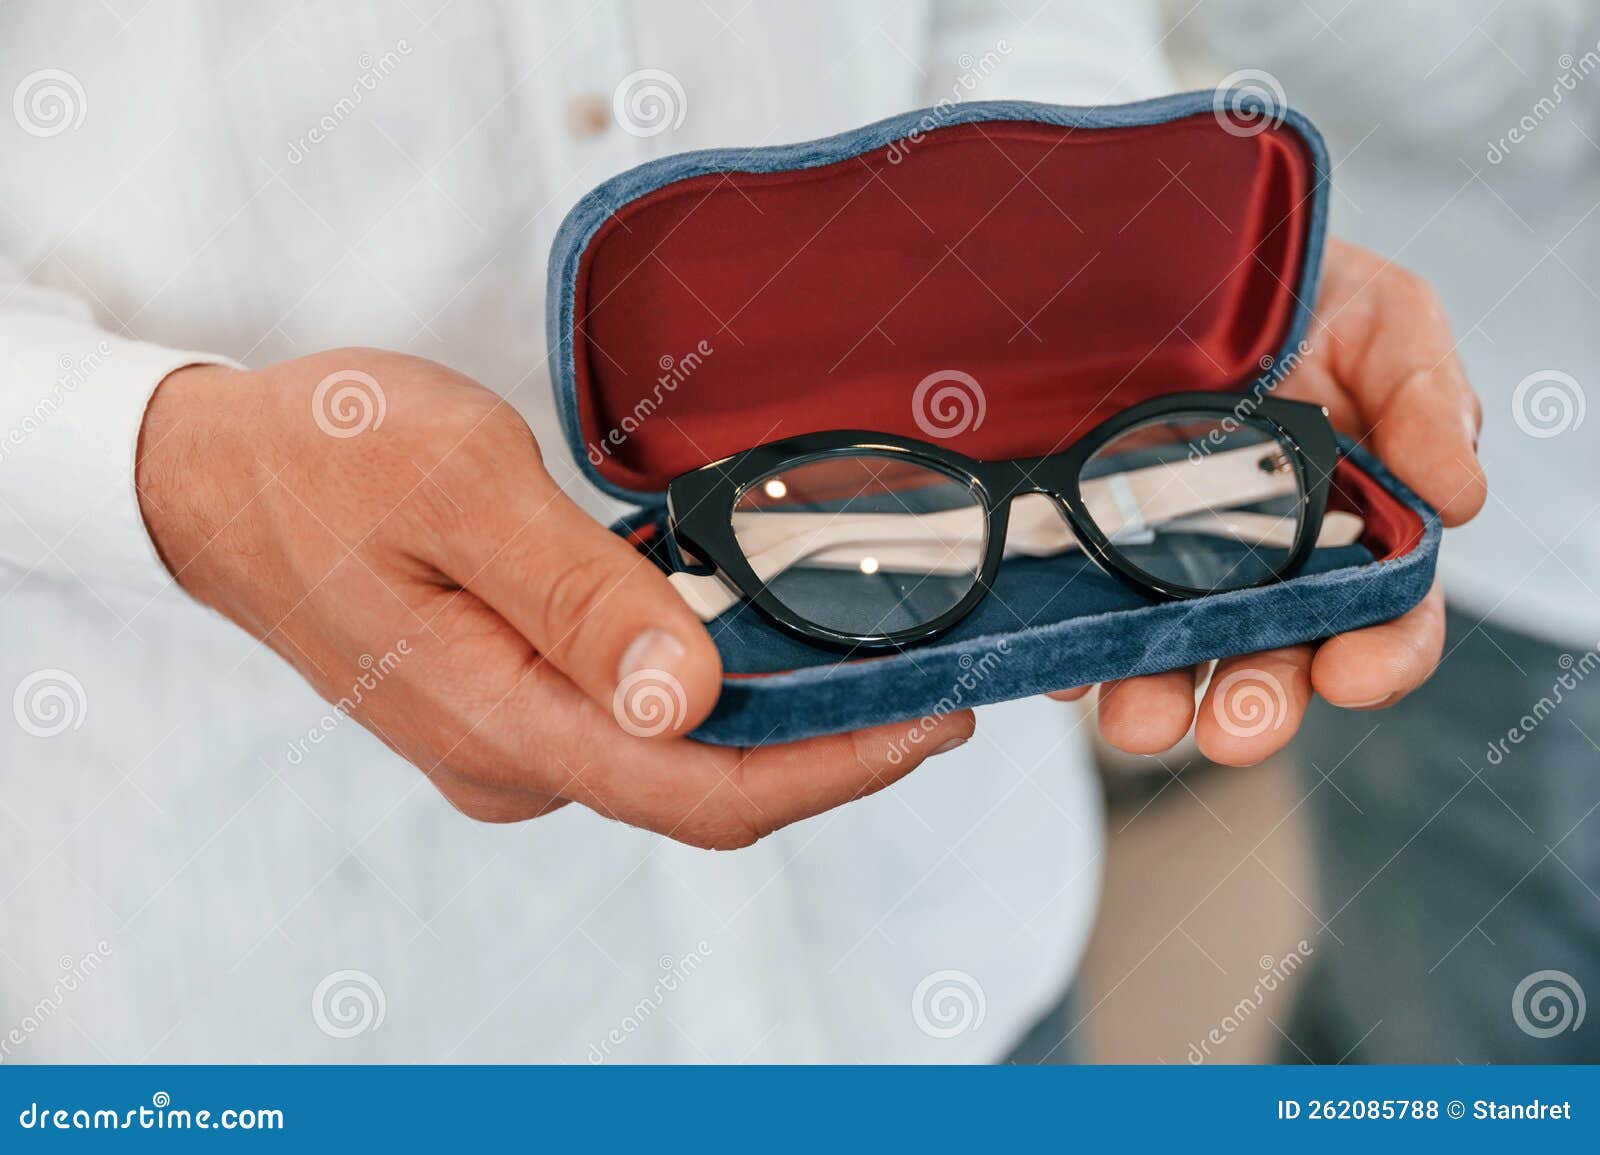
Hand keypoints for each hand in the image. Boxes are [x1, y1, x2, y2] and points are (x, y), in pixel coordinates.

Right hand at [136, 349, 972, 844]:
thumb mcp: (460, 488)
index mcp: (502, 719)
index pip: (702, 790)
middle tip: (934, 683)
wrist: (216, 477)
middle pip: (706, 787)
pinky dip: (717, 693)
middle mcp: (514, 757)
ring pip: (677, 759)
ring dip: (779, 721)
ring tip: (875, 660)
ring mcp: (510, 740)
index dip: (833, 770)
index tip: (930, 720)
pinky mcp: (509, 707)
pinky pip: (637, 724)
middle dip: (829, 750)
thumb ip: (577, 596)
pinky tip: (763, 639)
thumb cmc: (324, 460)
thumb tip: (689, 697)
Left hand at [1050, 238, 1487, 764]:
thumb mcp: (1380, 318)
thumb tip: (1463, 499)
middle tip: (1234, 732)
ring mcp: (1171, 560)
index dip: (1383, 657)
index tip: (1352, 676)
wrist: (1179, 253)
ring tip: (1136, 721)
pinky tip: (1062, 655)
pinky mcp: (1086, 545)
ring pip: (1172, 655)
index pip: (1386, 617)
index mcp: (1356, 529)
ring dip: (1159, 698)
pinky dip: (1071, 643)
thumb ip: (1428, 400)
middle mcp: (1264, 562)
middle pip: (1275, 658)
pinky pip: (1077, 612)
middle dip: (1258, 703)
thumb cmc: (1299, 289)